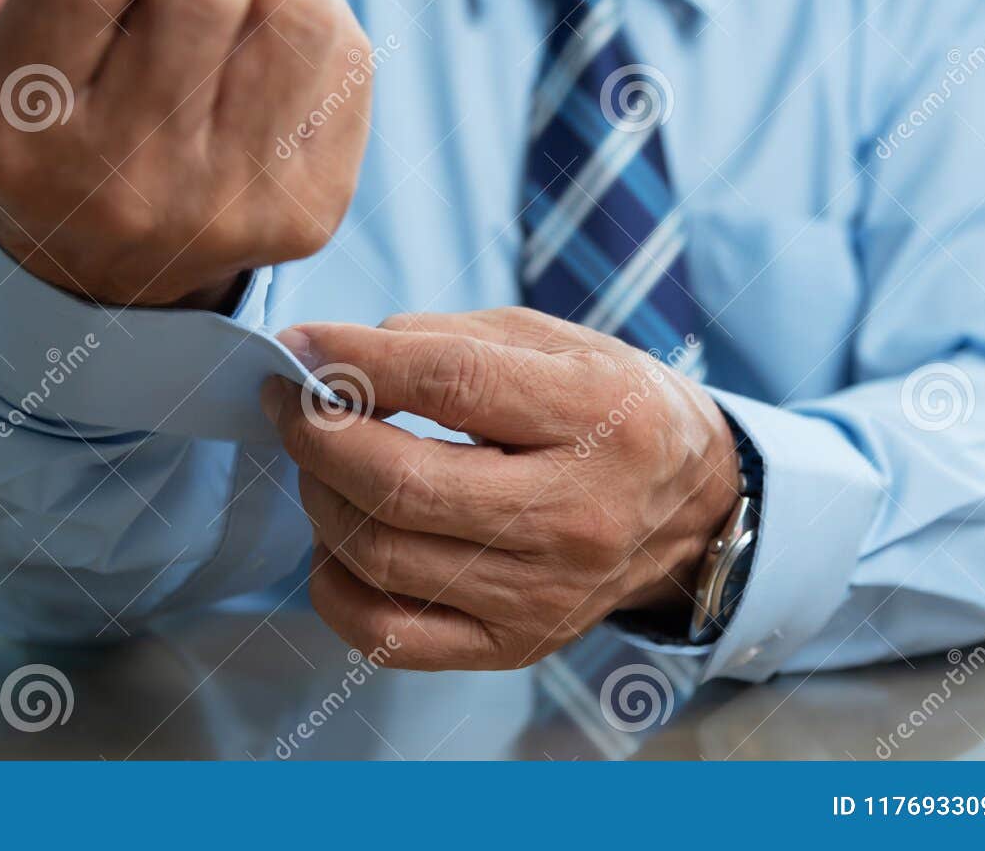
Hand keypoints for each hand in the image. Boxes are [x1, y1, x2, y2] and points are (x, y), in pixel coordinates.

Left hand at [260, 307, 741, 669]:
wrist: (694, 506)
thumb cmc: (612, 409)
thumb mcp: (557, 342)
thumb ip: (447, 338)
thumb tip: (333, 358)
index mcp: (599, 416)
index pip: (453, 384)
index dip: (358, 361)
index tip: (300, 344)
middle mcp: (578, 514)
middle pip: (404, 485)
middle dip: (316, 436)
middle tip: (290, 403)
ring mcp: (545, 593)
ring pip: (382, 557)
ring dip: (320, 497)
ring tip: (319, 461)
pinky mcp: (516, 644)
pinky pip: (387, 634)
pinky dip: (334, 582)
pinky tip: (338, 535)